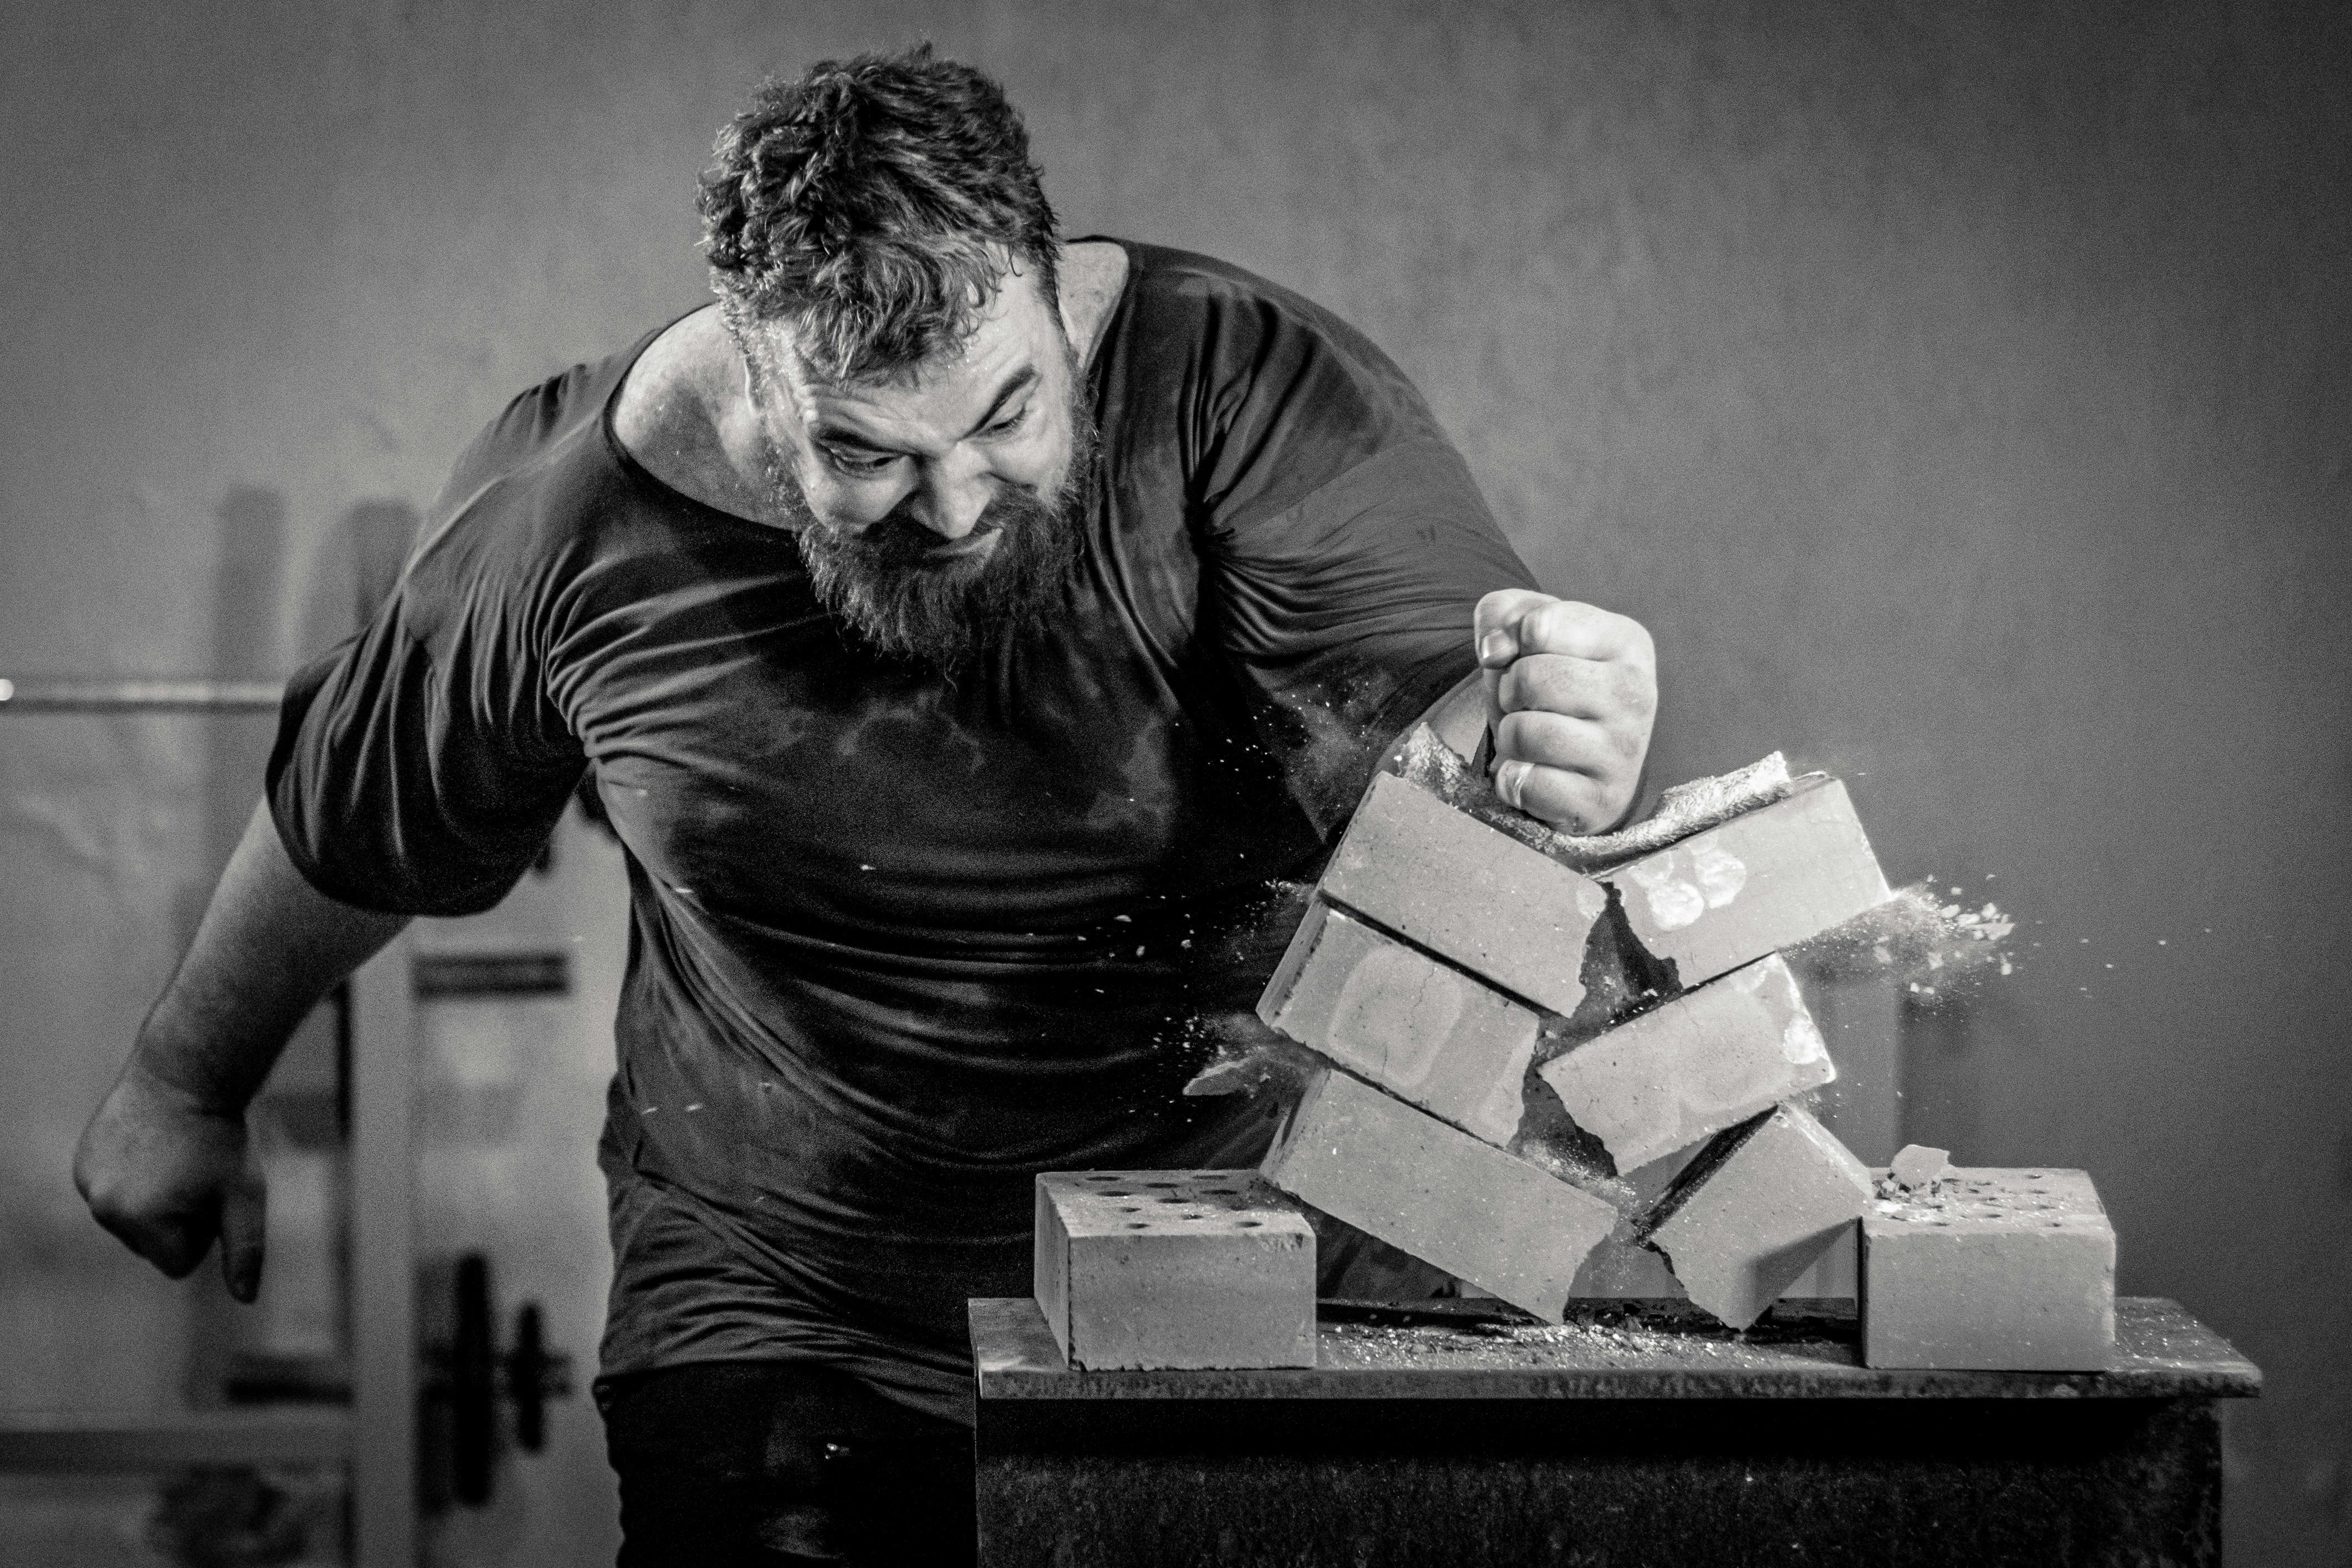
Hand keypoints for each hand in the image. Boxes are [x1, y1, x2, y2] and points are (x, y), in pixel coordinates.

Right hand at [74, 1067, 265, 1302]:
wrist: (185, 1075)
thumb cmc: (222, 1140)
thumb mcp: (244, 1196)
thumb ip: (245, 1251)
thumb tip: (246, 1299)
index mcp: (143, 1223)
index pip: (177, 1264)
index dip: (203, 1234)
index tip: (211, 1195)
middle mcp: (106, 1210)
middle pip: (150, 1244)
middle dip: (176, 1220)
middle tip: (193, 1173)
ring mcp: (88, 1185)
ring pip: (130, 1220)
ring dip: (153, 1200)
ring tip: (172, 1158)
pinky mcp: (82, 1163)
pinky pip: (112, 1192)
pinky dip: (131, 1179)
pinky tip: (151, 1146)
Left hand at [1475, 590, 1656, 832]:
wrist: (1578, 762)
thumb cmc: (1550, 686)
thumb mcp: (1526, 632)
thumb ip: (1503, 614)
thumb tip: (1494, 649)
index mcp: (1627, 642)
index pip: (1539, 627)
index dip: (1514, 645)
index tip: (1530, 659)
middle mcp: (1636, 693)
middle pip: (1530, 679)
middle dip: (1509, 694)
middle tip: (1529, 705)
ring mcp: (1624, 752)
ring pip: (1525, 732)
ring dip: (1509, 737)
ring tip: (1533, 739)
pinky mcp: (1602, 800)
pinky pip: (1529, 785)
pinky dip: (1513, 782)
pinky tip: (1533, 775)